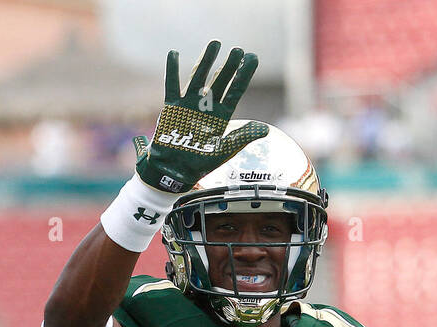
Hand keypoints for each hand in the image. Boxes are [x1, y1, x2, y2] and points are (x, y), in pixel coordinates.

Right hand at [134, 40, 268, 194]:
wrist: (173, 172)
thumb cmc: (199, 164)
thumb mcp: (224, 151)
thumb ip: (242, 137)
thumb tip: (265, 129)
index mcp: (221, 116)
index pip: (235, 91)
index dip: (244, 74)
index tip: (252, 57)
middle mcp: (206, 107)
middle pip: (219, 81)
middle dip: (228, 65)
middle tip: (237, 50)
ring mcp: (189, 105)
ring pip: (199, 78)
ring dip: (206, 61)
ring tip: (215, 44)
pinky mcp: (172, 107)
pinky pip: (171, 86)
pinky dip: (172, 70)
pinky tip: (173, 54)